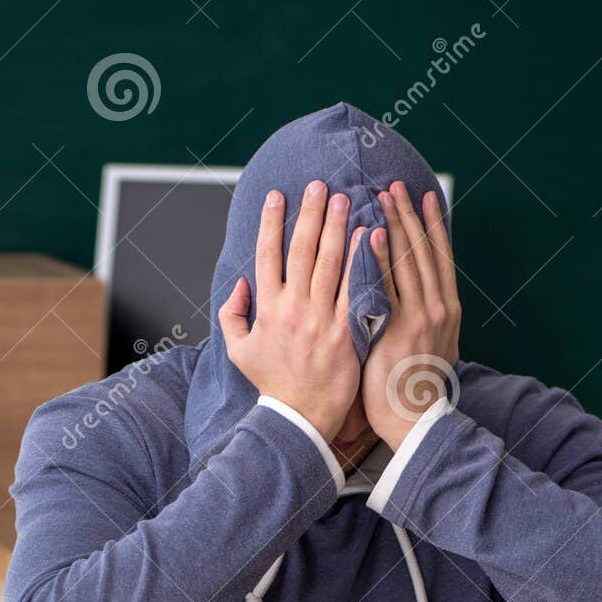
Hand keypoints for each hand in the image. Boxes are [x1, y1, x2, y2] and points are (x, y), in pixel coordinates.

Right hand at [219, 181, 365, 440]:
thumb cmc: (272, 384)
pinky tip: (370, 236)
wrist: (301, 417)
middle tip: (319, 185)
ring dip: (338, 227)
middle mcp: (293, 308)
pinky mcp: (345, 331)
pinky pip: (356, 288)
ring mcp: (320, 318)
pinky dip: (362, 260)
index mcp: (266, 309)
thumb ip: (231, 315)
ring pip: (330, 263)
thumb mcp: (239, 351)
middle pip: (302, 250)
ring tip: (345, 199)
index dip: (272, 222)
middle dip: (310, 213)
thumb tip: (239, 284)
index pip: (267, 255)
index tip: (277, 195)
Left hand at [361, 182, 461, 449]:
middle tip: (397, 185)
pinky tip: (367, 235)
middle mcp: (439, 308)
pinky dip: (378, 259)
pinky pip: (386, 287)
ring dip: (395, 226)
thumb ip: (425, 318)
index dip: (433, 225)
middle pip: (425, 251)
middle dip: (411, 215)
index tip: (426, 197)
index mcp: (448, 310)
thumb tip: (419, 298)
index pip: (440, 257)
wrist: (414, 419)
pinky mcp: (399, 329)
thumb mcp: (433, 346)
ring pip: (408, 261)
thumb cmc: (415, 386)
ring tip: (383, 197)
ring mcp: (421, 317)